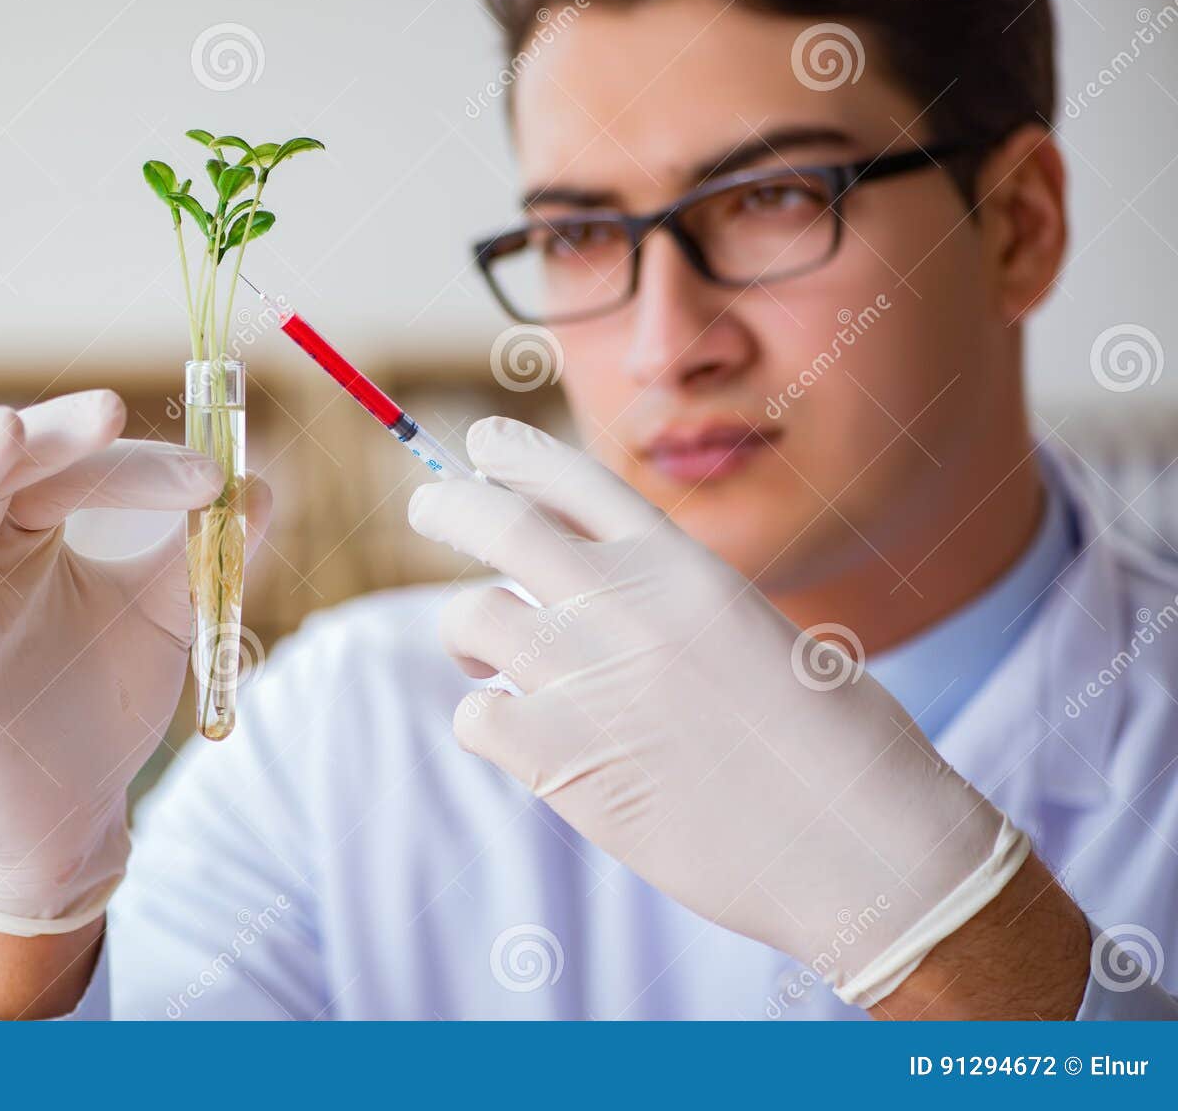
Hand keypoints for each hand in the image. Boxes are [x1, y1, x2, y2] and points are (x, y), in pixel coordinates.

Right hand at [0, 390, 270, 933]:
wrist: (72, 813)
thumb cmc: (103, 709)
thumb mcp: (165, 619)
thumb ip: (204, 556)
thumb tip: (263, 489)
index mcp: (26, 532)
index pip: (69, 469)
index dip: (134, 463)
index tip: (211, 474)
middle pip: (0, 470)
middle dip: (52, 437)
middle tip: (108, 410)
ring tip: (11, 428)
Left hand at [408, 417, 1028, 1004]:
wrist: (863, 846)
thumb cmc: (838, 748)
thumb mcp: (759, 634)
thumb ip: (674, 607)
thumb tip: (593, 600)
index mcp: (684, 565)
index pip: (574, 478)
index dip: (515, 454)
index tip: (482, 445)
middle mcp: (624, 601)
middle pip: (495, 521)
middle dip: (448, 504)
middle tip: (429, 503)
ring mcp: (584, 674)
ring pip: (470, 616)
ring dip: (464, 630)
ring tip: (477, 654)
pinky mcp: (557, 756)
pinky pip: (476, 716)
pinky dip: (484, 720)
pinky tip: (517, 739)